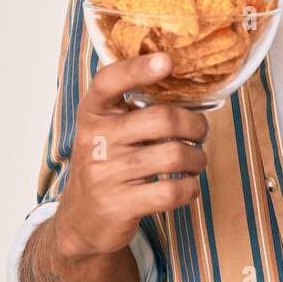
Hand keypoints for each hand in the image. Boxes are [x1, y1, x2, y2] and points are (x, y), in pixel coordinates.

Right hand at [51, 52, 210, 261]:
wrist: (81, 220)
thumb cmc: (107, 164)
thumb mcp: (108, 130)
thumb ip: (134, 108)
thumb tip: (188, 86)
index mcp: (93, 113)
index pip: (109, 81)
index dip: (138, 69)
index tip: (167, 61)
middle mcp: (95, 139)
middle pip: (163, 119)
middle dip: (195, 125)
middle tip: (201, 133)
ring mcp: (104, 174)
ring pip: (174, 155)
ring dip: (198, 159)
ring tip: (196, 161)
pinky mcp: (118, 205)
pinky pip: (171, 191)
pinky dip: (190, 187)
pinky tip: (187, 185)